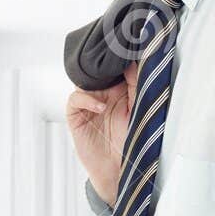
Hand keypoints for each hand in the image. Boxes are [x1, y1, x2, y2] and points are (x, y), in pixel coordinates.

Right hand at [65, 61, 138, 205]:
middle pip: (98, 69)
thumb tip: (134, 62)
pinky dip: (86, 100)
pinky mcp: (77, 116)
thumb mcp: (139, 109)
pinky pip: (76, 99)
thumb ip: (136, 85)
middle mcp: (103, 93)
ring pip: (84, 80)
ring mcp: (88, 103)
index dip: (120, 56)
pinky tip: (100, 107)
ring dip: (94, 79)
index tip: (128, 46)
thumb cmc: (132, 141)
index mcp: (120, 89)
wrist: (120, 169)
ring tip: (106, 82)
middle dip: (104, 63)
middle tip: (113, 56)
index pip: (116, 66)